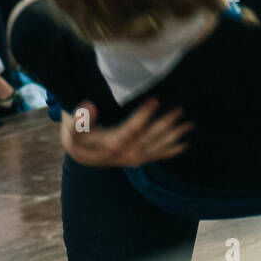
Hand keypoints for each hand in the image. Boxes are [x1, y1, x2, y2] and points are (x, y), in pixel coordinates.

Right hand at [60, 99, 191, 166]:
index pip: (128, 131)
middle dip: (164, 125)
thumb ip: (79, 119)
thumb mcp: (72, 126)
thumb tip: (89, 107)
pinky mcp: (135, 159)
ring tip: (188, 125)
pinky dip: (170, 151)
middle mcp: (121, 156)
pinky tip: (184, 144)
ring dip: (172, 137)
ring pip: (154, 149)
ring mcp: (130, 159)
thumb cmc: (77, 134)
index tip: (154, 100)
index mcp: (106, 146)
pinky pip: (154, 156)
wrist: (78, 151)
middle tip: (179, 110)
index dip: (142, 117)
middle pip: (146, 140)